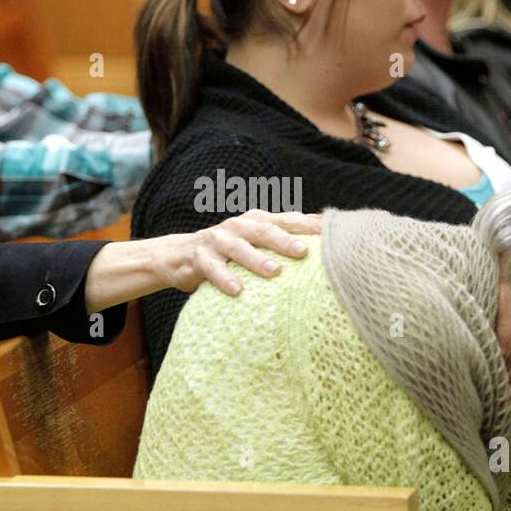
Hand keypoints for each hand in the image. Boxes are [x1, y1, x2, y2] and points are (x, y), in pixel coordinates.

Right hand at [154, 209, 321, 294]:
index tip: (332, 232)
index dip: (308, 224)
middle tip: (305, 251)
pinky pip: (213, 268)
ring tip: (274, 271)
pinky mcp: (199, 257)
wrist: (179, 256)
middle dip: (286, 240)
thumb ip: (281, 246)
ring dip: (257, 259)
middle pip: (265, 230)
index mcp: (257, 221)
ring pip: (240, 248)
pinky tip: (237, 290)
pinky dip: (224, 278)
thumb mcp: (254, 245)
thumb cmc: (228, 253)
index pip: (287, 220)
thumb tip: (326, 254)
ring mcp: (218, 240)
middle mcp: (239, 226)